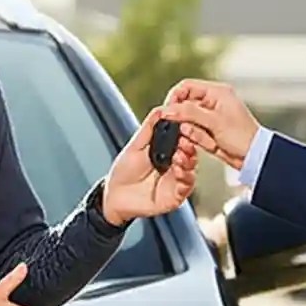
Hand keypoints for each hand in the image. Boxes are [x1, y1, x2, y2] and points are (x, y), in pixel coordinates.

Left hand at [101, 106, 199, 225]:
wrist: (114, 196)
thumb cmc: (124, 172)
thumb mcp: (135, 146)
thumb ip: (149, 129)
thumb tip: (161, 109)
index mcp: (167, 151)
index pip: (183, 139)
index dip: (186, 132)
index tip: (184, 124)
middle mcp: (175, 165)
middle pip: (191, 154)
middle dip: (189, 146)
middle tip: (184, 141)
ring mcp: (176, 181)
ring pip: (191, 170)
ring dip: (188, 162)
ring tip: (179, 156)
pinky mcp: (175, 196)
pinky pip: (186, 187)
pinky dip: (185, 178)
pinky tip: (178, 172)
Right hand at [162, 79, 258, 170]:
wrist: (254, 157)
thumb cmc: (242, 136)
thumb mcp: (214, 121)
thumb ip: (189, 113)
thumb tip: (168, 109)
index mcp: (217, 92)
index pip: (186, 87)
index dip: (175, 98)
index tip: (168, 112)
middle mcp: (212, 102)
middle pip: (184, 106)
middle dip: (186, 121)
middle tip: (190, 130)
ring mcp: (210, 117)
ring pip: (187, 122)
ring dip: (194, 133)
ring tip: (209, 139)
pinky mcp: (208, 131)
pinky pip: (193, 133)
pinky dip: (199, 140)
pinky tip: (212, 144)